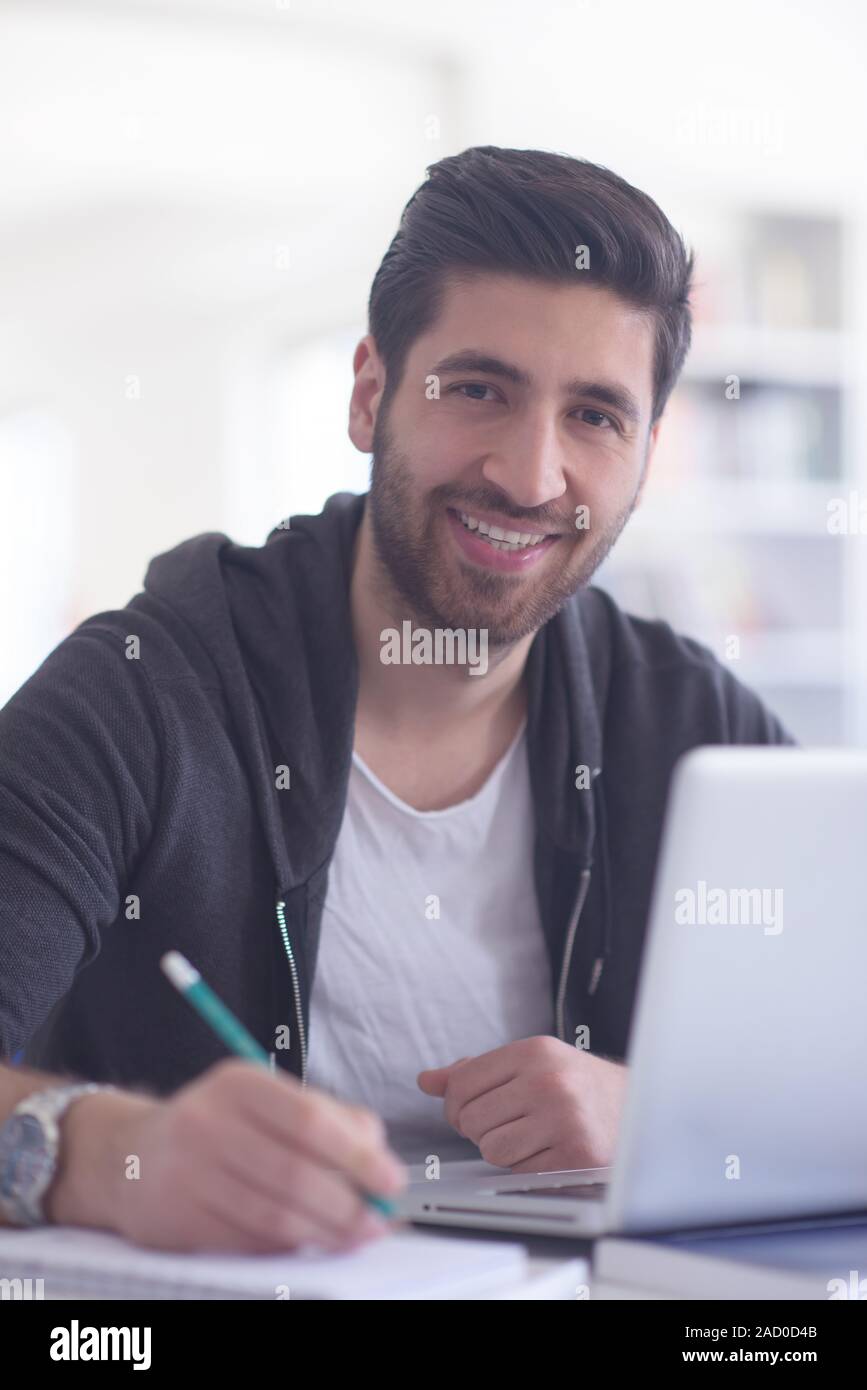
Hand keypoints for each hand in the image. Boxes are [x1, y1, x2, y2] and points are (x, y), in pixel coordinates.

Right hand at [49, 1060, 405, 1253]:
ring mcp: (187, 1172)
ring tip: (351, 1236)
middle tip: (376, 1221)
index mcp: (239, 1083)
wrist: (132, 1155)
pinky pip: (247, 1242)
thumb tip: (379, 1158)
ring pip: (273, 1215)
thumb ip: (330, 1118)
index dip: (357, 1155)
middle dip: (347, 1205)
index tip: (390, 1180)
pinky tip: (305, 1242)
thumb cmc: (218, 1127)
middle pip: (295, 1173)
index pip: (309, 1119)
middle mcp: (207, 1121)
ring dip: (324, 1233)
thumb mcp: (267, 1101)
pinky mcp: (176, 1218)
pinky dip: (286, 1248)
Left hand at [417, 1036, 627, 1171]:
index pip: (462, 1083)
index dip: (456, 1104)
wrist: (638, 1106)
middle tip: (506, 1123)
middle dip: (479, 1128)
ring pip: (491, 1149)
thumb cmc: (576, 1084)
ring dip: (502, 1150)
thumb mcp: (530, 1063)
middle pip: (471, 1119)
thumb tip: (427, 1081)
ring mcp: (564, 1118)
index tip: (470, 1108)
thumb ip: (476, 1071)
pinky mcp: (576, 1154)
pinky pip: (518, 1171)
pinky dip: (525, 1167)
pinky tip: (547, 1150)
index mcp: (534, 1051)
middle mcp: (548, 1080)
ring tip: (528, 1136)